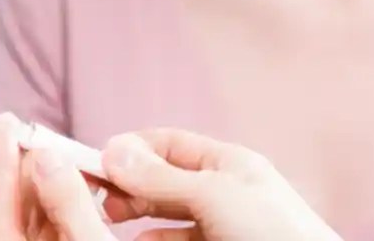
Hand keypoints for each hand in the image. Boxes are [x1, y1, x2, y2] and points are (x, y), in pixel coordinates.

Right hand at [94, 129, 342, 240]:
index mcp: (229, 164)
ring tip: (108, 229)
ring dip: (136, 220)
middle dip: (128, 187)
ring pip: (166, 218)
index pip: (169, 143)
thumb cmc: (276, 235)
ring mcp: (223, 227)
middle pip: (163, 180)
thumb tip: (113, 150)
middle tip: (98, 202)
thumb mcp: (213, 197)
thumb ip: (161, 175)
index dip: (132, 149)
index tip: (97, 164)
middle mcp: (225, 193)